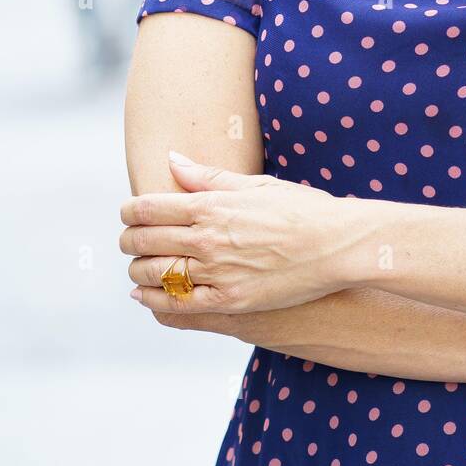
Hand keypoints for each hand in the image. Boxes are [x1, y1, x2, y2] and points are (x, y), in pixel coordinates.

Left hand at [120, 153, 347, 315]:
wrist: (338, 245)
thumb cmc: (302, 209)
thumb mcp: (256, 184)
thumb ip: (208, 176)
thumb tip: (172, 161)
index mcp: (212, 205)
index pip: (149, 208)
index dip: (130, 211)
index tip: (128, 212)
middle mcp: (207, 239)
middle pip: (144, 241)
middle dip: (128, 239)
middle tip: (128, 239)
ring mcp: (216, 272)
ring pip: (154, 274)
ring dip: (137, 269)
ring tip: (137, 266)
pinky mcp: (228, 301)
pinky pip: (176, 305)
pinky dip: (153, 300)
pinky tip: (145, 295)